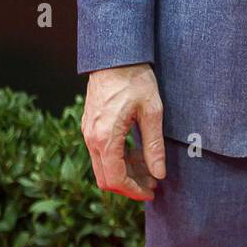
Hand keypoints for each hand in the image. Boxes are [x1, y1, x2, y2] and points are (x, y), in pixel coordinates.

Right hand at [81, 63, 165, 199]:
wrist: (114, 55)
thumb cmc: (135, 79)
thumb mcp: (152, 111)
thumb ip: (154, 146)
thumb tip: (159, 174)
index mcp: (106, 137)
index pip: (116, 179)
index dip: (134, 191)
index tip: (152, 192)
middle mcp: (91, 138)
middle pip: (106, 177)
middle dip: (129, 185)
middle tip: (152, 183)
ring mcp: (88, 131)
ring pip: (102, 166)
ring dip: (124, 172)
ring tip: (148, 168)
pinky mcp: (89, 125)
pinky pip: (100, 152)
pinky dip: (117, 159)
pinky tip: (136, 152)